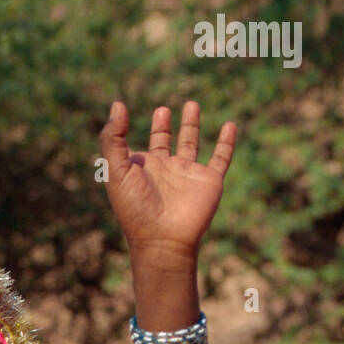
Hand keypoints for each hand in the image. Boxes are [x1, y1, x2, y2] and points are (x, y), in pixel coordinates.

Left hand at [100, 101, 236, 259]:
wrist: (163, 238)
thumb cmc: (136, 208)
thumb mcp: (116, 171)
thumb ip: (113, 138)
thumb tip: (117, 104)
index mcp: (145, 169)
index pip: (143, 147)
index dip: (143, 131)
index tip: (140, 113)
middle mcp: (166, 171)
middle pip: (166, 142)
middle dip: (165, 126)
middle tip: (163, 110)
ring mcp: (188, 175)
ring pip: (192, 144)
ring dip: (191, 126)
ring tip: (192, 105)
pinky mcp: (209, 181)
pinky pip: (221, 158)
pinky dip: (226, 143)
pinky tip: (230, 126)